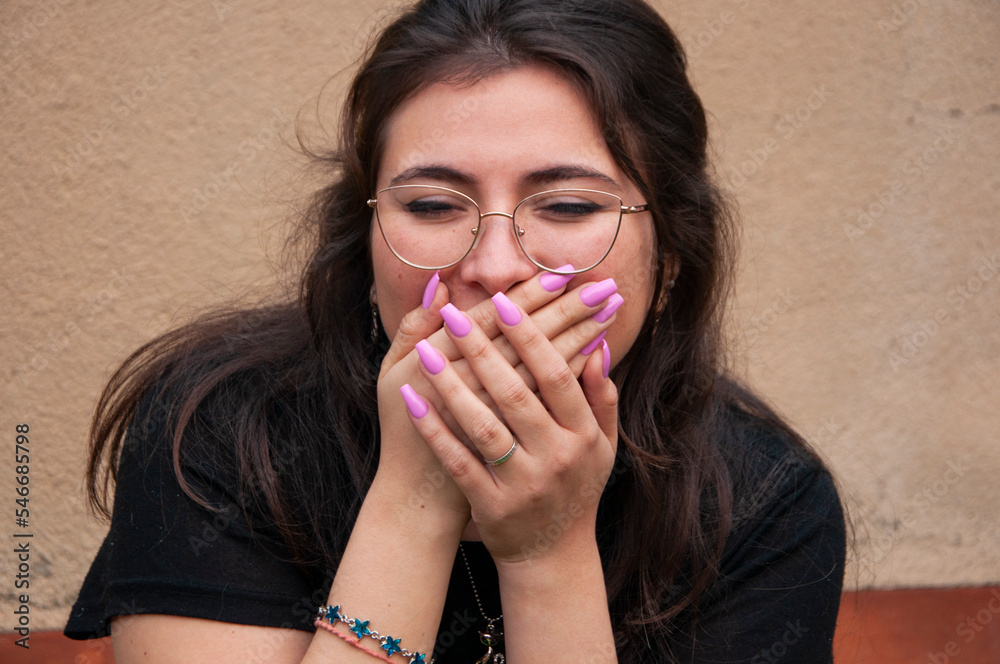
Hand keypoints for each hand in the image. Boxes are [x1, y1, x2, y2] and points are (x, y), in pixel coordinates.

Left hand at [401, 283, 619, 562]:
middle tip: (454, 313)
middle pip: (517, 394)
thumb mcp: (603, 444)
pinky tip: (413, 401)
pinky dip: (436, 431)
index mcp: (583, 435)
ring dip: (452, 386)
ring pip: (484, 426)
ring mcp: (524, 485)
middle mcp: (556, 458)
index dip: (532, 337)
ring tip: (425, 351)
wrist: (553, 556)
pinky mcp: (492, 507)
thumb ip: (601, 396)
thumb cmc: (576, 487)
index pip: (557, 375)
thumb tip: (598, 344)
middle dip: (483, 350)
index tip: (504, 303)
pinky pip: (459, 463)